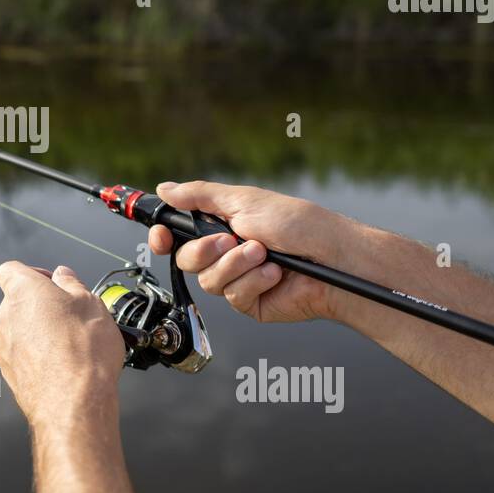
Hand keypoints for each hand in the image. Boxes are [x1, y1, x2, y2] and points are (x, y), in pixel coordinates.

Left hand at [0, 261, 124, 428]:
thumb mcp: (91, 303)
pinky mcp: (9, 373)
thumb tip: (63, 276)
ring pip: (19, 330)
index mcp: (21, 292)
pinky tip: (62, 365)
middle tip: (70, 314)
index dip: (33, 273)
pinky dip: (37, 355)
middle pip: (16, 301)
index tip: (55, 284)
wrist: (73, 404)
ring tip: (71, 343)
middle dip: (40, 304)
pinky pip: (22, 355)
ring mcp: (4, 347)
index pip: (10, 270)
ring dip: (39, 331)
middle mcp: (5, 318)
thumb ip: (72, 284)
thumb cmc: (84, 350)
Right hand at [148, 180, 353, 323]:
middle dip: (206, 250)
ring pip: (208, 281)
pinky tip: (275, 274)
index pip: (178, 234)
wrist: (333, 258)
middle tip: (230, 239)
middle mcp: (227, 253)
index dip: (163, 237)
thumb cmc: (299, 224)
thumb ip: (200, 196)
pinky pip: (233, 297)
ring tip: (265, 254)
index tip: (161, 236)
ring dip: (236, 265)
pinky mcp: (252, 303)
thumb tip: (165, 189)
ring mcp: (239, 279)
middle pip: (187, 259)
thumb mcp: (245, 200)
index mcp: (221, 225)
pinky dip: (254, 282)